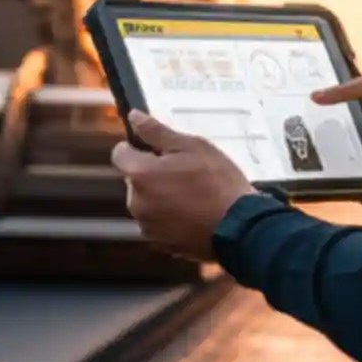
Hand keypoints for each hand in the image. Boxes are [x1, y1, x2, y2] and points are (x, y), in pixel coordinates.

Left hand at [111, 111, 257, 261]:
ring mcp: (148, 226)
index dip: (137, 147)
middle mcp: (137, 203)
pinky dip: (170, 217)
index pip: (120, 154)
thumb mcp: (191, 146)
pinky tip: (194, 213)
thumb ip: (157, 132)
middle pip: (135, 180)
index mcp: (140, 175)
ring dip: (161, 197)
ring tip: (193, 194)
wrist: (240, 227)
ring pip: (147, 202)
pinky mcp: (161, 243)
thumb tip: (134, 117)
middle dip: (153, 174)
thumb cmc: (218, 183)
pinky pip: (159, 223)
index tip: (157, 149)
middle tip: (184, 172)